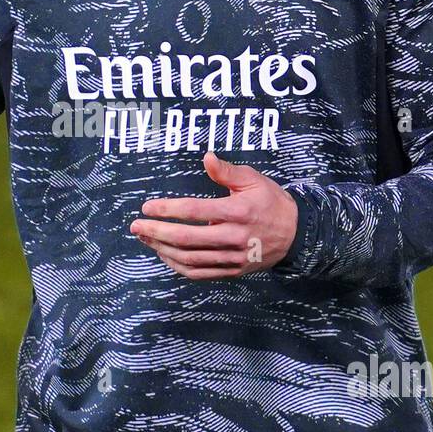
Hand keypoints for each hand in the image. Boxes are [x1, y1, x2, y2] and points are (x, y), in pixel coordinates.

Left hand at [129, 151, 298, 279]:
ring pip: (190, 259)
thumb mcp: (253, 180)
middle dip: (156, 232)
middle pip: (186, 239)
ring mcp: (232, 257)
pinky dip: (178, 267)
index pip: (194, 211)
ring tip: (146, 239)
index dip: (167, 209)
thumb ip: (227, 171)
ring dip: (162, 250)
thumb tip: (206, 157)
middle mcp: (233, 237)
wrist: (297, 234)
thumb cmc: (272, 202)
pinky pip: (200, 274)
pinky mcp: (233, 271)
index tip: (147, 207)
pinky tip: (165, 255)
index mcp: (237, 211)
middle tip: (135, 226)